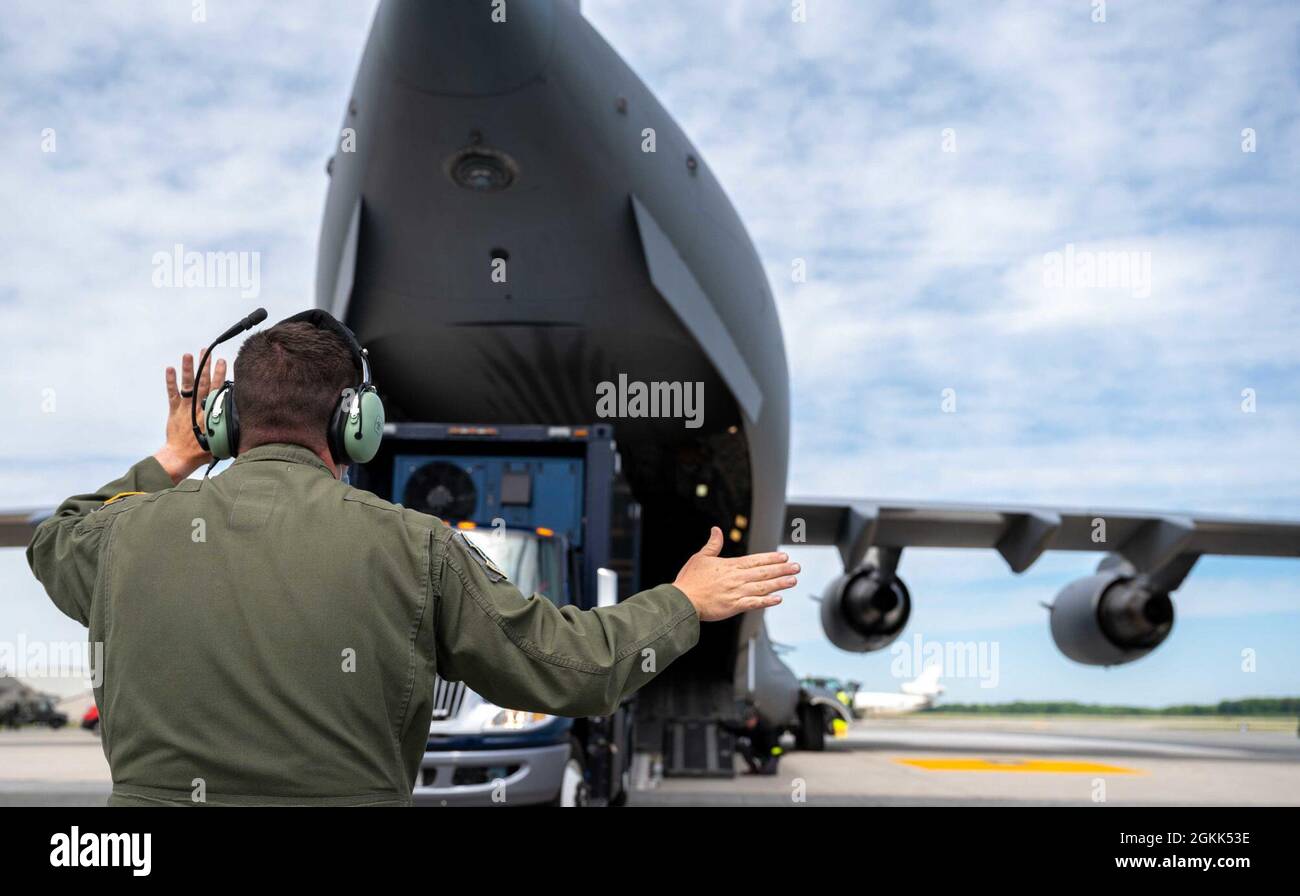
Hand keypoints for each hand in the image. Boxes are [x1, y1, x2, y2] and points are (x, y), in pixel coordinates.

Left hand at [153, 352, 226, 483]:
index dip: (219, 374)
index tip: (223, 361)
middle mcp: (198, 407)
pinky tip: (169, 368)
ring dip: (187, 368)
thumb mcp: (221, 439)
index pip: (216, 389)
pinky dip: (170, 381)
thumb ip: (231, 428)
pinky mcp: (174, 411)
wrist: (181, 457)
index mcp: (210, 412)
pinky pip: (171, 393)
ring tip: (189, 354)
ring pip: (187, 385)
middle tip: (207, 351)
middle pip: (202, 382)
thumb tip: (244, 421)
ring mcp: (185, 408)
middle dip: (205, 366)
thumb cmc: (203, 450)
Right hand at [672, 527, 798, 621]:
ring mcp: (737, 592)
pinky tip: (778, 599)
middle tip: (797, 567)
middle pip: (764, 572)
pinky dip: (767, 601)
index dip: (771, 558)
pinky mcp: (734, 606)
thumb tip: (716, 530)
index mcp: (730, 566)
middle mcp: (737, 578)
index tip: (784, 556)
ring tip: (793, 580)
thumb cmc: (690, 580)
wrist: (682, 600)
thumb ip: (712, 545)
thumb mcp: (700, 557)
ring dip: (780, 583)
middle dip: (782, 569)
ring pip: (763, 587)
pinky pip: (754, 603)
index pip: (756, 560)